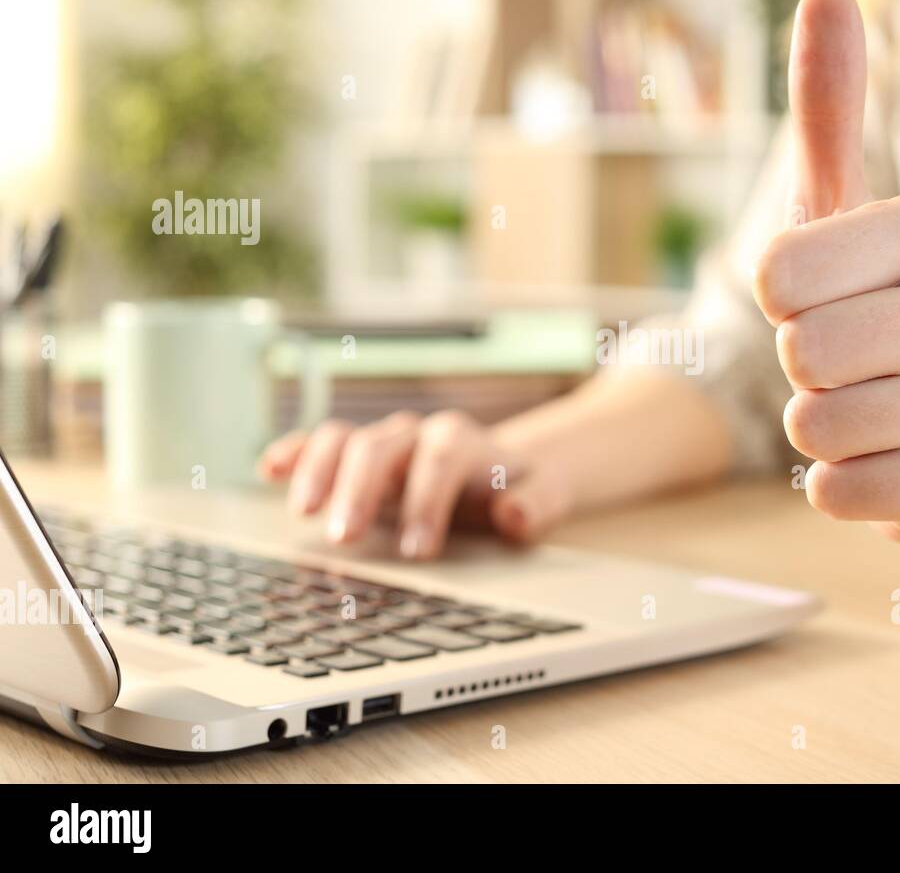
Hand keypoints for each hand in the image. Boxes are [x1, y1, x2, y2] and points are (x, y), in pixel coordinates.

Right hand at [258, 410, 572, 558]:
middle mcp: (414, 435)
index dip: (426, 502)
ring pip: (342, 440)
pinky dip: (293, 453)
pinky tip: (268, 470)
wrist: (503, 469)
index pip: (439, 461)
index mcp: (462, 442)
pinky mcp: (352, 458)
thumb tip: (512, 513)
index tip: (417, 551)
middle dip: (361, 490)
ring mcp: (380, 443)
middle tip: (346, 538)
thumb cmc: (516, 489)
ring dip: (319, 472)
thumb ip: (537, 504)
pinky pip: (317, 445)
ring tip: (303, 514)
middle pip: (380, 447)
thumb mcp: (543, 495)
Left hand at [752, 0, 899, 541]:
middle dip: (802, 371)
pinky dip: (843, 487)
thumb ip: (832, 112)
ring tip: (873, 413)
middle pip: (801, 353)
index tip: (821, 298)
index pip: (784, 270)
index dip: (780, 299)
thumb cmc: (887, 309)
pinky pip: (843, 492)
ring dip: (820, 431)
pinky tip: (890, 464)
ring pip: (817, 428)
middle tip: (852, 365)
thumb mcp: (851, 214)